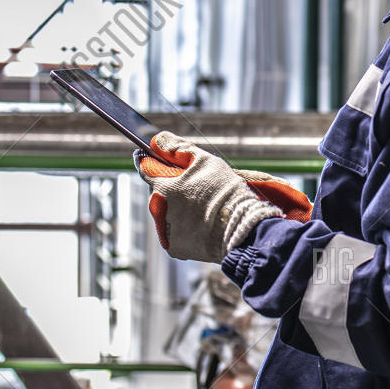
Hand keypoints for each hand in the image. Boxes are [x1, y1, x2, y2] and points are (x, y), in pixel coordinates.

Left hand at [134, 132, 309, 262]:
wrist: (242, 229)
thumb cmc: (225, 192)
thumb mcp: (205, 161)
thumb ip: (178, 148)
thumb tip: (157, 140)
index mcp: (162, 187)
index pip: (147, 169)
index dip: (154, 164)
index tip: (162, 163)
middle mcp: (158, 210)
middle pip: (158, 194)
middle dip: (172, 189)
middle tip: (197, 190)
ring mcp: (165, 231)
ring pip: (166, 213)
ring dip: (177, 210)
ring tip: (203, 209)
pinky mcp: (175, 248)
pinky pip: (174, 233)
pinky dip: (184, 229)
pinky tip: (201, 226)